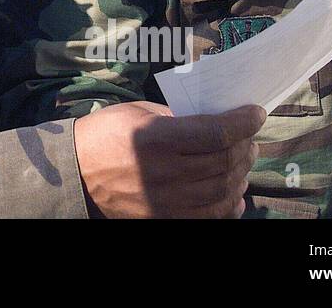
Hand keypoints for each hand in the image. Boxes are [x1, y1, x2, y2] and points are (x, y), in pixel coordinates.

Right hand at [74, 101, 263, 217]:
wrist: (75, 173)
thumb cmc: (105, 133)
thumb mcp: (138, 112)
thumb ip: (177, 117)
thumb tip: (216, 120)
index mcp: (155, 138)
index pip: (216, 133)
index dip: (243, 122)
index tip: (256, 113)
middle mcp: (162, 171)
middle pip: (223, 162)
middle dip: (245, 147)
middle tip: (251, 138)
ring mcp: (163, 201)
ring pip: (221, 191)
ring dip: (241, 174)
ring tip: (243, 161)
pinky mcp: (163, 219)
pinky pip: (208, 216)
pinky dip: (229, 205)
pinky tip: (235, 192)